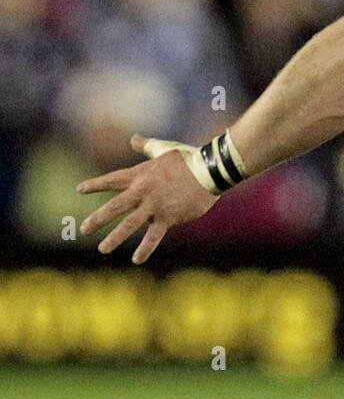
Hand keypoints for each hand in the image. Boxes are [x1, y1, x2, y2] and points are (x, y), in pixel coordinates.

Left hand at [77, 135, 216, 263]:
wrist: (208, 170)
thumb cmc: (188, 158)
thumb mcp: (163, 149)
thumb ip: (146, 146)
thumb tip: (133, 138)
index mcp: (139, 175)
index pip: (112, 180)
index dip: (95, 185)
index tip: (80, 189)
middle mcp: (142, 191)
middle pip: (115, 206)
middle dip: (98, 219)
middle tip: (84, 229)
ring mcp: (153, 206)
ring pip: (129, 224)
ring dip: (115, 238)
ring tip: (103, 249)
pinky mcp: (167, 217)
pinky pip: (153, 236)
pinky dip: (145, 248)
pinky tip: (136, 259)